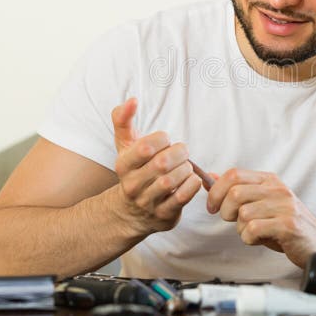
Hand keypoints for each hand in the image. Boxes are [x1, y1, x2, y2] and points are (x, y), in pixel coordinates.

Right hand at [110, 98, 202, 234]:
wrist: (131, 212)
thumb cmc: (134, 170)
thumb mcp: (124, 145)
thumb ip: (124, 120)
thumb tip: (132, 99)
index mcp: (123, 165)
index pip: (145, 147)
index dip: (162, 139)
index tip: (166, 140)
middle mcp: (132, 185)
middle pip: (161, 164)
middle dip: (178, 153)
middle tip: (182, 152)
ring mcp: (148, 202)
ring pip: (171, 182)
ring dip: (185, 169)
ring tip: (186, 166)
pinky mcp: (164, 215)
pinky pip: (182, 198)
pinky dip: (191, 185)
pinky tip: (191, 179)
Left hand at [206, 169, 315, 267]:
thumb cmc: (286, 224)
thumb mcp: (262, 202)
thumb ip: (237, 190)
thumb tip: (209, 177)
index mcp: (269, 180)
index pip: (234, 174)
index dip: (216, 190)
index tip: (213, 206)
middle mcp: (277, 189)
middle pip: (235, 192)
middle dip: (225, 210)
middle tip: (231, 221)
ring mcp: (284, 206)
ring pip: (243, 214)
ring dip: (240, 229)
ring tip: (253, 232)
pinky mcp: (288, 225)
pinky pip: (253, 229)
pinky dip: (249, 239)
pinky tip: (260, 239)